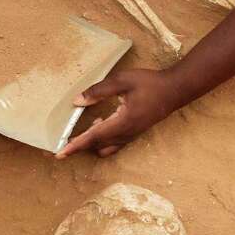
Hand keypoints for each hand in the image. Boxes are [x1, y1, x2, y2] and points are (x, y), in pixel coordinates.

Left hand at [56, 68, 183, 158]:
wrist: (174, 90)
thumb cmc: (150, 83)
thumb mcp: (122, 81)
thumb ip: (98, 91)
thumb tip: (77, 101)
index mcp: (122, 122)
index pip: (93, 137)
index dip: (75, 145)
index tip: (60, 153)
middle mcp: (126, 133)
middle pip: (96, 145)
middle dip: (79, 145)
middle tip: (62, 143)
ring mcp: (131, 135)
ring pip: (105, 146)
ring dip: (91, 141)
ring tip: (82, 129)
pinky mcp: (135, 133)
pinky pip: (114, 143)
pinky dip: (102, 138)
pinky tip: (99, 122)